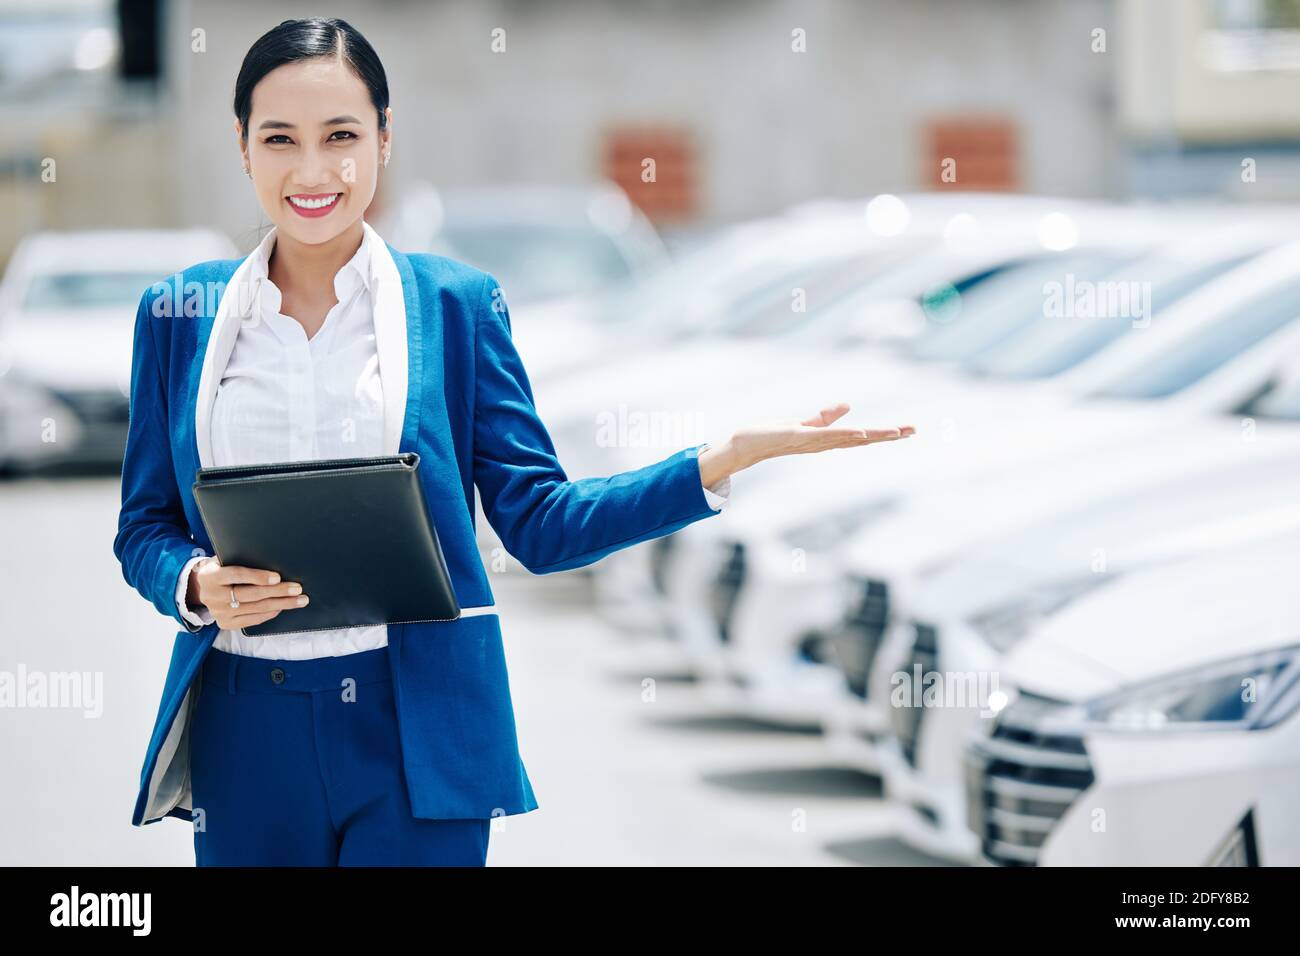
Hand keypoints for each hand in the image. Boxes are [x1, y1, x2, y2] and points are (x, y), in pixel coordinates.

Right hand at [187, 557, 308, 630]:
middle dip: (277, 592)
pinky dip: (270, 614)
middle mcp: (212, 596)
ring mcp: (218, 612)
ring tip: (299, 600)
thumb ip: (241, 560)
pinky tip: (282, 607)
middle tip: (297, 588)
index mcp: (210, 575)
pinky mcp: (225, 623)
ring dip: (281, 604)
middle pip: (250, 594)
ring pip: (255, 609)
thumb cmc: (221, 568)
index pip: (237, 575)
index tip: (277, 577)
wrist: (202, 587)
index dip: (258, 576)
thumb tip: (272, 559)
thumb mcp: (224, 560)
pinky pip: (252, 620)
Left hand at [698, 402, 913, 485]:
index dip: (885, 434)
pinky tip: (860, 433)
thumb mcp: (805, 424)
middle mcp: (823, 444)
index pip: (861, 437)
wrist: (745, 446)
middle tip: (913, 431)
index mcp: (827, 440)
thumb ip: (827, 417)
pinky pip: (824, 436)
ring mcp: (812, 442)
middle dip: (887, 436)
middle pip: (861, 440)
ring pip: (847, 439)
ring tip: (895, 432)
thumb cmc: (774, 437)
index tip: (908, 430)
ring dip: (873, 436)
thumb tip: (849, 406)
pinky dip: (843, 435)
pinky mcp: (797, 437)